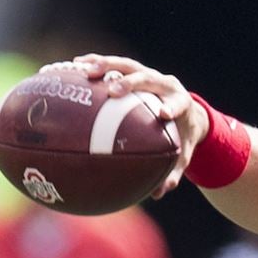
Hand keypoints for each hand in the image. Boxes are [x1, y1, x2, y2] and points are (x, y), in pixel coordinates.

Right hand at [75, 54, 208, 197]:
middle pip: (148, 77)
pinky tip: (71, 67)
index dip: (171, 107)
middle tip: (112, 91)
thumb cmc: (182, 137)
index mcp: (181, 103)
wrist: (187, 111)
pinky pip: (112, 65)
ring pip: (127, 65)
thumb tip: (158, 193)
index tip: (161, 114)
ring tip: (83, 70)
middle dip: (131, 82)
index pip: (179, 103)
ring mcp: (148, 74)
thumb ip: (173, 174)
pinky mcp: (133, 70)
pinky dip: (93, 64)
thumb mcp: (182, 156)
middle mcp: (165, 83)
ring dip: (106, 65)